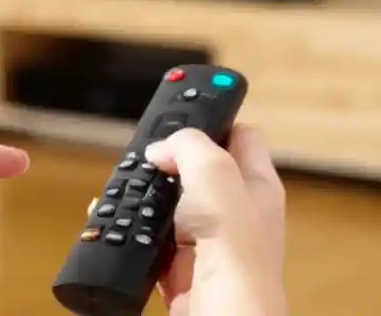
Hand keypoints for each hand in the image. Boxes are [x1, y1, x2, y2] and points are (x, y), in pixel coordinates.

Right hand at [144, 125, 287, 315]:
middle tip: (149, 153)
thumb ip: (190, 147)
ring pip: (173, 210)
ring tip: (129, 188)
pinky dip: (135, 238)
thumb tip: (163, 148)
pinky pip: (155, 247)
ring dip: (148, 200)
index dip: (214, 118)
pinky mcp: (185, 273)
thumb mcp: (215, 174)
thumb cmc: (238, 257)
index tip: (183, 106)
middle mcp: (237, 214)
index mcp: (257, 184)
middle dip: (170, 162)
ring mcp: (209, 245)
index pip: (239, 134)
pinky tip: (124, 229)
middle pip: (199, 172)